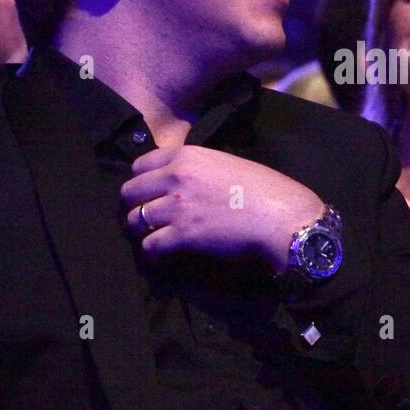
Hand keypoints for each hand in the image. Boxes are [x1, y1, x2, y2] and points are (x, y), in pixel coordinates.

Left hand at [120, 143, 324, 273]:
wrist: (279, 215)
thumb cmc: (262, 188)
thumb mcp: (225, 162)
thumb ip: (197, 167)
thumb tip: (182, 179)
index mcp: (186, 155)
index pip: (140, 165)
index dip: (141, 181)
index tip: (148, 193)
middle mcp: (176, 177)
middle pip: (129, 192)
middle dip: (135, 205)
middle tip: (146, 217)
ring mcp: (176, 206)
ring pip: (134, 219)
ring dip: (141, 230)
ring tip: (153, 236)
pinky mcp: (182, 234)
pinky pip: (150, 245)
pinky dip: (152, 251)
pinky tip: (162, 253)